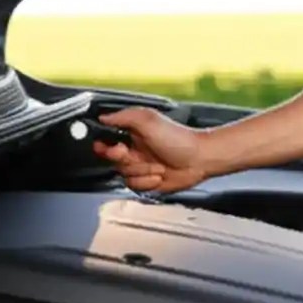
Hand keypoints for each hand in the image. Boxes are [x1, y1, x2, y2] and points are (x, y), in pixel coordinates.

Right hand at [92, 107, 210, 192]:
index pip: (106, 140)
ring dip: (142, 171)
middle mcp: (134, 150)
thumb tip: (103, 117)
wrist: (200, 159)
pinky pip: (135, 186)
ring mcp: (141, 167)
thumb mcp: (149, 120)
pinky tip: (160, 175)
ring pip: (124, 175)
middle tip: (135, 155)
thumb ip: (124, 116)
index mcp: (132, 133)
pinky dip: (148, 182)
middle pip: (112, 161)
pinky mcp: (148, 181)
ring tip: (158, 164)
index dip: (104, 146)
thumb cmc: (178, 138)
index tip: (114, 147)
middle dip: (126, 160)